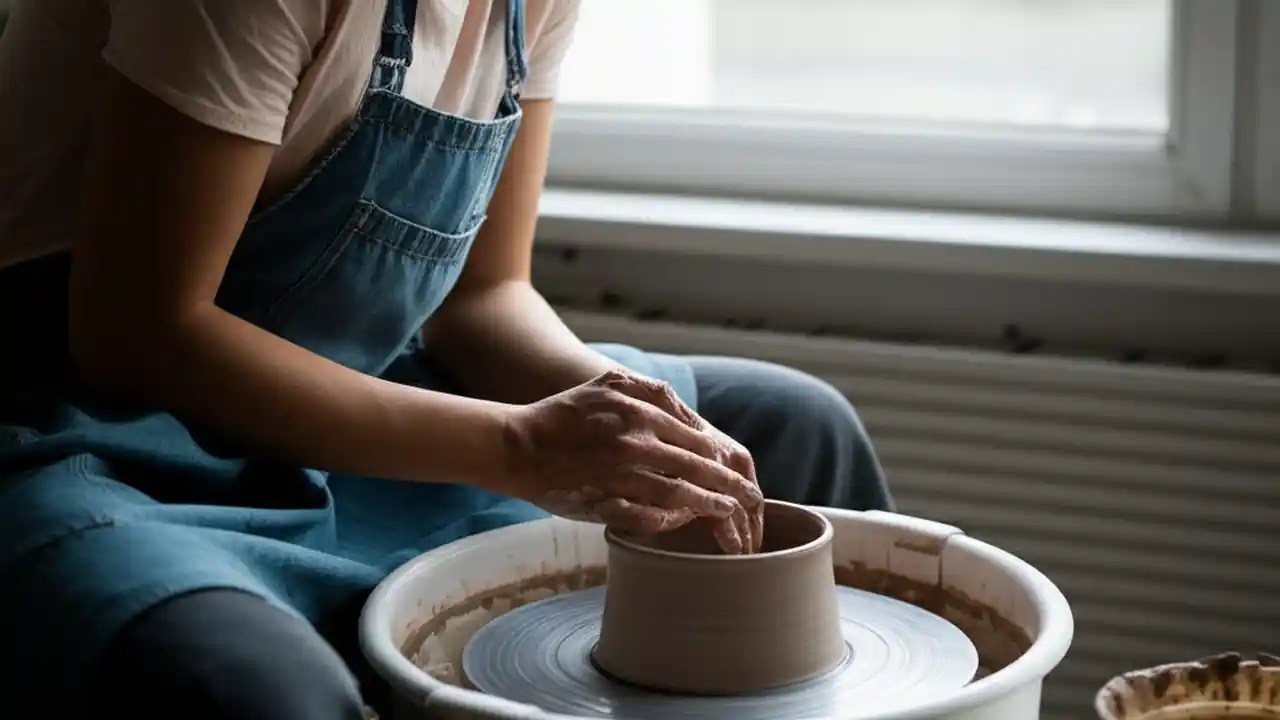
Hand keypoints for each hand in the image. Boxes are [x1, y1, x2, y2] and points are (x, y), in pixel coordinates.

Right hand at [501, 369, 763, 552]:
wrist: (515, 445)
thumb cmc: (566, 415)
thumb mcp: (609, 385)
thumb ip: (653, 393)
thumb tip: (694, 419)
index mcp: (636, 412)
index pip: (695, 438)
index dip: (720, 458)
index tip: (734, 470)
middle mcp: (631, 441)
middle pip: (696, 467)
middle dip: (729, 485)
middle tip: (752, 498)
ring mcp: (617, 474)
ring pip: (679, 494)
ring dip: (709, 506)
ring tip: (729, 513)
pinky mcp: (601, 502)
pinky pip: (646, 517)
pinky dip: (670, 521)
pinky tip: (684, 523)